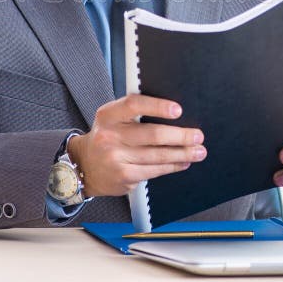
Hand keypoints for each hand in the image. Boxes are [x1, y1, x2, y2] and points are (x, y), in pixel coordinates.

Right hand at [67, 95, 205, 197]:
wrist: (84, 166)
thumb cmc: (106, 137)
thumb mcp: (111, 118)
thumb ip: (134, 111)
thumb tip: (172, 112)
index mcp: (108, 115)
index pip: (133, 105)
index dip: (157, 106)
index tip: (178, 110)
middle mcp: (110, 136)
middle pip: (152, 134)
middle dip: (180, 136)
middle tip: (198, 135)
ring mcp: (116, 158)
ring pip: (158, 155)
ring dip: (182, 153)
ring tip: (198, 151)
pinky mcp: (124, 176)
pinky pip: (155, 170)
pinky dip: (172, 166)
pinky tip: (183, 162)